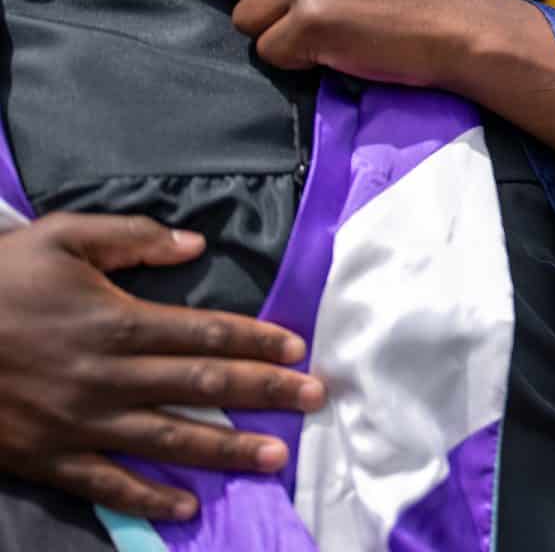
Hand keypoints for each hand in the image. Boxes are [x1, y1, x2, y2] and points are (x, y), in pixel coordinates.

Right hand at [0, 214, 325, 519]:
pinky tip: (189, 506)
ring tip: (275, 457)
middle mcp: (109, 375)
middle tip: (315, 400)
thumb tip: (195, 242)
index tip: (296, 351)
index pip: (206, 334)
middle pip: (204, 386)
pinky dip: (150, 497)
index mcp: (118, 321)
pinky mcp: (50, 456)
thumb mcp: (61, 237)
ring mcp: (81, 421)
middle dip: (265, 393)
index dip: (257, 342)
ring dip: (227, 449)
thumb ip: (132, 236)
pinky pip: (108, 484)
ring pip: (170, 439)